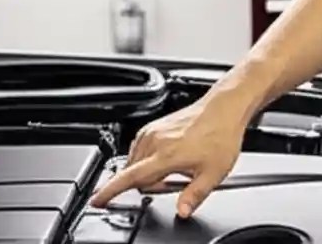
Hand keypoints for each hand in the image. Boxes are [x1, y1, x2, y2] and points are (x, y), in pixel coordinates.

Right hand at [89, 91, 247, 216]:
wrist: (224, 109)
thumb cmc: (221, 136)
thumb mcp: (214, 173)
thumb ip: (194, 196)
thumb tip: (181, 212)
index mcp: (165, 155)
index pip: (129, 178)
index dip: (110, 192)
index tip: (96, 200)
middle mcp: (154, 141)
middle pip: (134, 173)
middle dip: (148, 185)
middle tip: (176, 182)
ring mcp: (152, 131)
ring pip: (136, 161)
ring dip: (148, 171)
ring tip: (176, 169)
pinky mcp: (154, 125)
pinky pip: (140, 148)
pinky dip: (148, 158)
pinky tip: (169, 157)